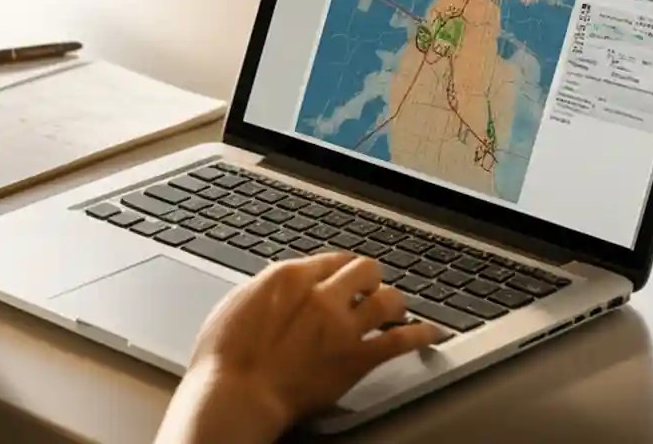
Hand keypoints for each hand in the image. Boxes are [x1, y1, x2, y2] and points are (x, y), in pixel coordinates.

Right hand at [155, 253, 440, 443]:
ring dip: (395, 302)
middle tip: (371, 288)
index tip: (344, 275)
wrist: (236, 394)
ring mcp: (343, 326)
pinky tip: (429, 334)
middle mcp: (323, 294)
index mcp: (291, 276)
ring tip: (398, 308)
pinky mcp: (357, 358)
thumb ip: (268, 289)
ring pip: (388, 298)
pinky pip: (401, 340)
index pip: (332, 259)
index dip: (341, 268)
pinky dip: (420, 335)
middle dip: (370, 278)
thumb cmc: (224, 357)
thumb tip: (282, 283)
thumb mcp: (237, 304)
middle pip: (365, 269)